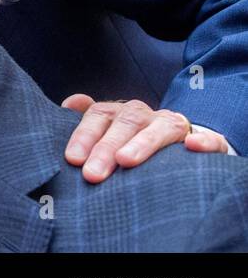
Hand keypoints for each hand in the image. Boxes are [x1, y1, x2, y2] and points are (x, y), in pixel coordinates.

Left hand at [60, 95, 229, 182]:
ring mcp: (176, 126)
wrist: (182, 146)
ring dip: (143, 143)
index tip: (73, 159)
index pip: (99, 115)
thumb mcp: (108, 131)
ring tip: (126, 160)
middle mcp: (146, 115)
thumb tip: (68, 103)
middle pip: (125, 123)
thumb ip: (87, 120)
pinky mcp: (208, 141)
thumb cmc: (133, 143)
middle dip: (106, 148)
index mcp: (120, 112)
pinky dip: (203, 142)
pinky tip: (192, 146)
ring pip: (160, 129)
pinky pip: (210, 139)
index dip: (84, 135)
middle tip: (92, 174)